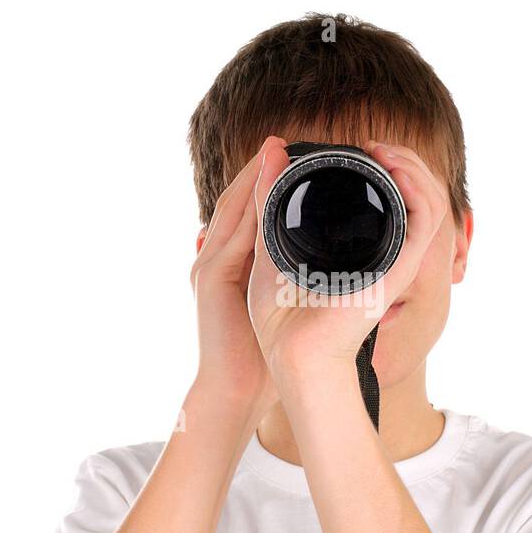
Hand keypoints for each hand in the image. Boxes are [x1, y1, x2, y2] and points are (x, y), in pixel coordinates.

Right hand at [189, 137, 286, 419]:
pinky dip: (247, 207)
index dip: (266, 180)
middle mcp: (214, 256)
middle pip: (235, 199)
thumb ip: (291, 278)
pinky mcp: (210, 278)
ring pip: (229, 207)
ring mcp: (208, 265)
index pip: (247, 209)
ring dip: (251, 176)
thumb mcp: (279, 306)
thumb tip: (323, 261)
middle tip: (285, 142)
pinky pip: (230, 233)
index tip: (293, 158)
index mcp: (231, 262)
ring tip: (275, 149)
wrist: (235, 390)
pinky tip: (265, 186)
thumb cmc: (259, 355)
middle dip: (260, 168)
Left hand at [247, 139, 447, 387]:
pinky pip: (426, 224)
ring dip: (414, 168)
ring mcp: (393, 263)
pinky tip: (398, 172)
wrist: (289, 357)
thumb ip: (269, 200)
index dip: (386, 169)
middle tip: (375, 146)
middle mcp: (381, 256)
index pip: (390, 203)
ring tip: (387, 152)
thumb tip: (270, 151)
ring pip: (429, 202)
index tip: (359, 150)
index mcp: (357, 254)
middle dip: (403, 161)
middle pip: (416, 196)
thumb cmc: (278, 318)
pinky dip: (419, 192)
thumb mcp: (267, 246)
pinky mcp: (398, 272)